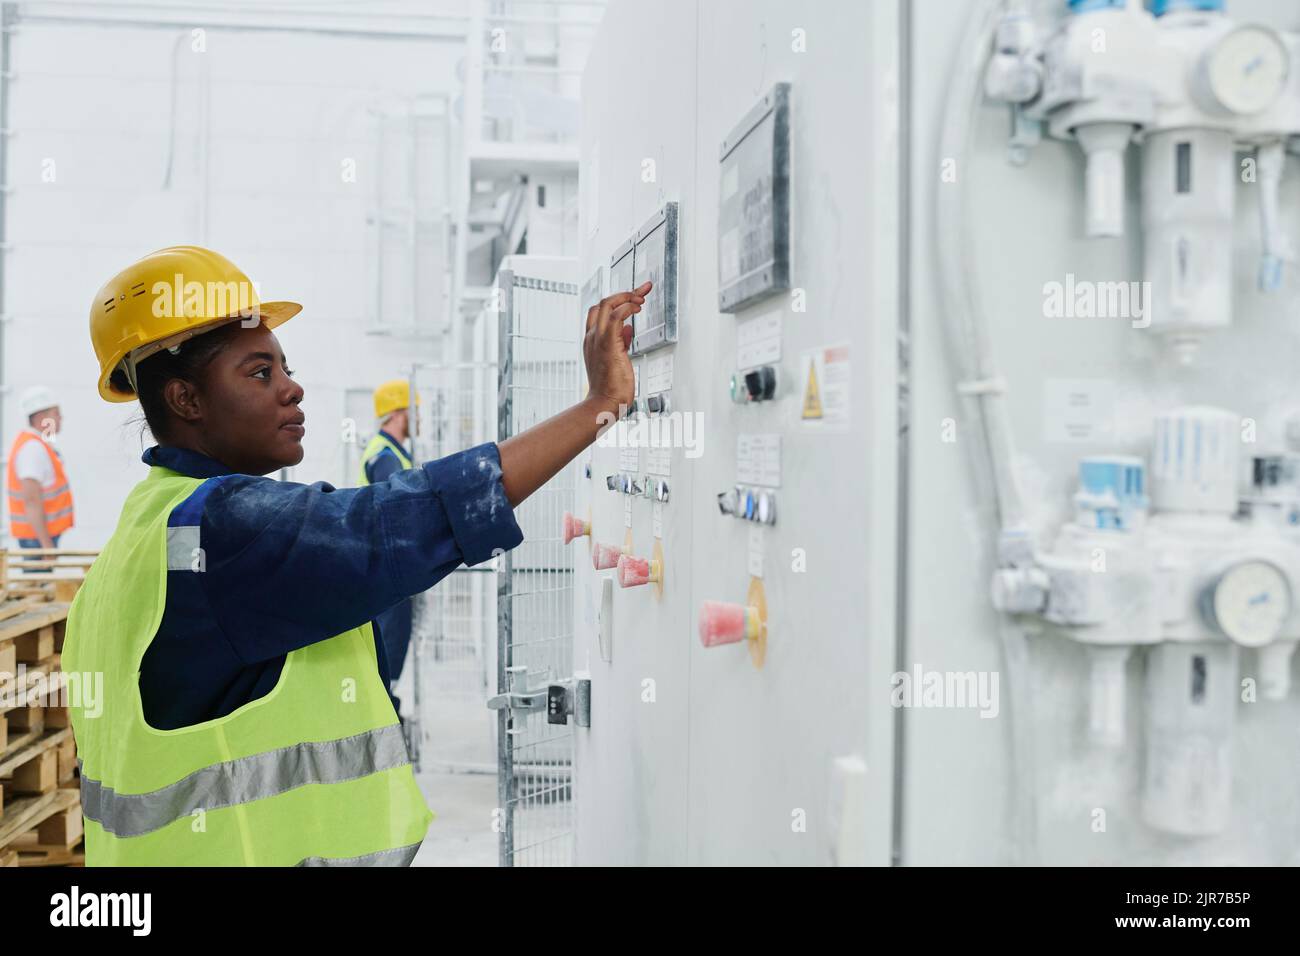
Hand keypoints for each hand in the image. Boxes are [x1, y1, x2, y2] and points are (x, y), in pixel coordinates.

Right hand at [583, 281, 650, 416]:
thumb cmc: (611, 387)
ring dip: (626, 297)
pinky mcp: (607, 344)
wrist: (604, 404)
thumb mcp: (616, 359)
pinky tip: (636, 310)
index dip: (618, 300)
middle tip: (642, 292)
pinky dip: (627, 308)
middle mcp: (592, 336)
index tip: (635, 297)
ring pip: (606, 304)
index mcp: (592, 340)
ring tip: (641, 299)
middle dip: (625, 293)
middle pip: (602, 302)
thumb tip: (627, 328)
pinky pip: (615, 317)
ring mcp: (597, 339)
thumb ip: (620, 342)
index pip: (600, 311)